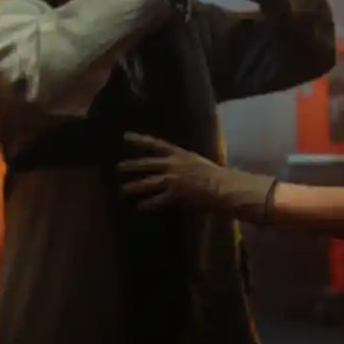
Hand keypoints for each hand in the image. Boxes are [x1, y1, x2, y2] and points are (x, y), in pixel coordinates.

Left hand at [118, 132, 277, 221]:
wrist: (224, 186)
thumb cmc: (218, 175)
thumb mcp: (199, 163)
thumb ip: (187, 165)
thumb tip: (183, 169)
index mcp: (180, 154)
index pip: (156, 144)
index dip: (140, 140)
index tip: (126, 136)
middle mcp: (173, 164)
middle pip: (147, 164)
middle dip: (131, 165)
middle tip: (118, 167)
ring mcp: (172, 179)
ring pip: (148, 182)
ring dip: (134, 186)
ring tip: (122, 191)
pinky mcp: (175, 194)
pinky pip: (157, 200)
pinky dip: (148, 204)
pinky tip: (139, 207)